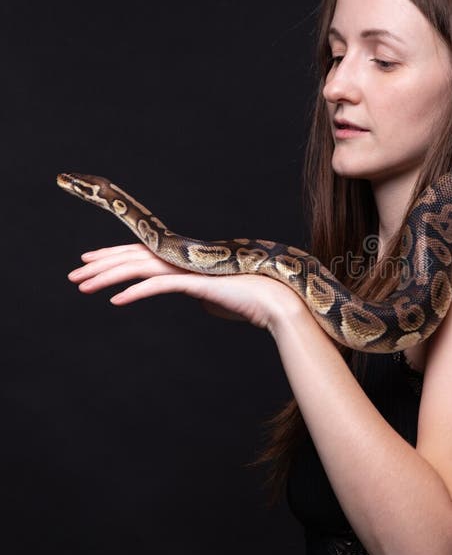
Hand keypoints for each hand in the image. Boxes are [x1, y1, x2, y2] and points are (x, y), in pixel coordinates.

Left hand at [67, 243, 304, 331]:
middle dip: (100, 263)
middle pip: (132, 255)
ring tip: (82, 286)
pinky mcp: (195, 281)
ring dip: (107, 276)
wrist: (274, 301)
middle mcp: (181, 258)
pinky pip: (158, 286)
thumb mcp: (215, 298)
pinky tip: (115, 301)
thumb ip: (198, 295)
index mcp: (183, 260)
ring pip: (138, 267)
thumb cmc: (249, 300)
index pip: (140, 253)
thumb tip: (193, 299)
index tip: (89, 261)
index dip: (112, 255)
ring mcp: (187, 268)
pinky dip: (135, 292)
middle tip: (74, 273)